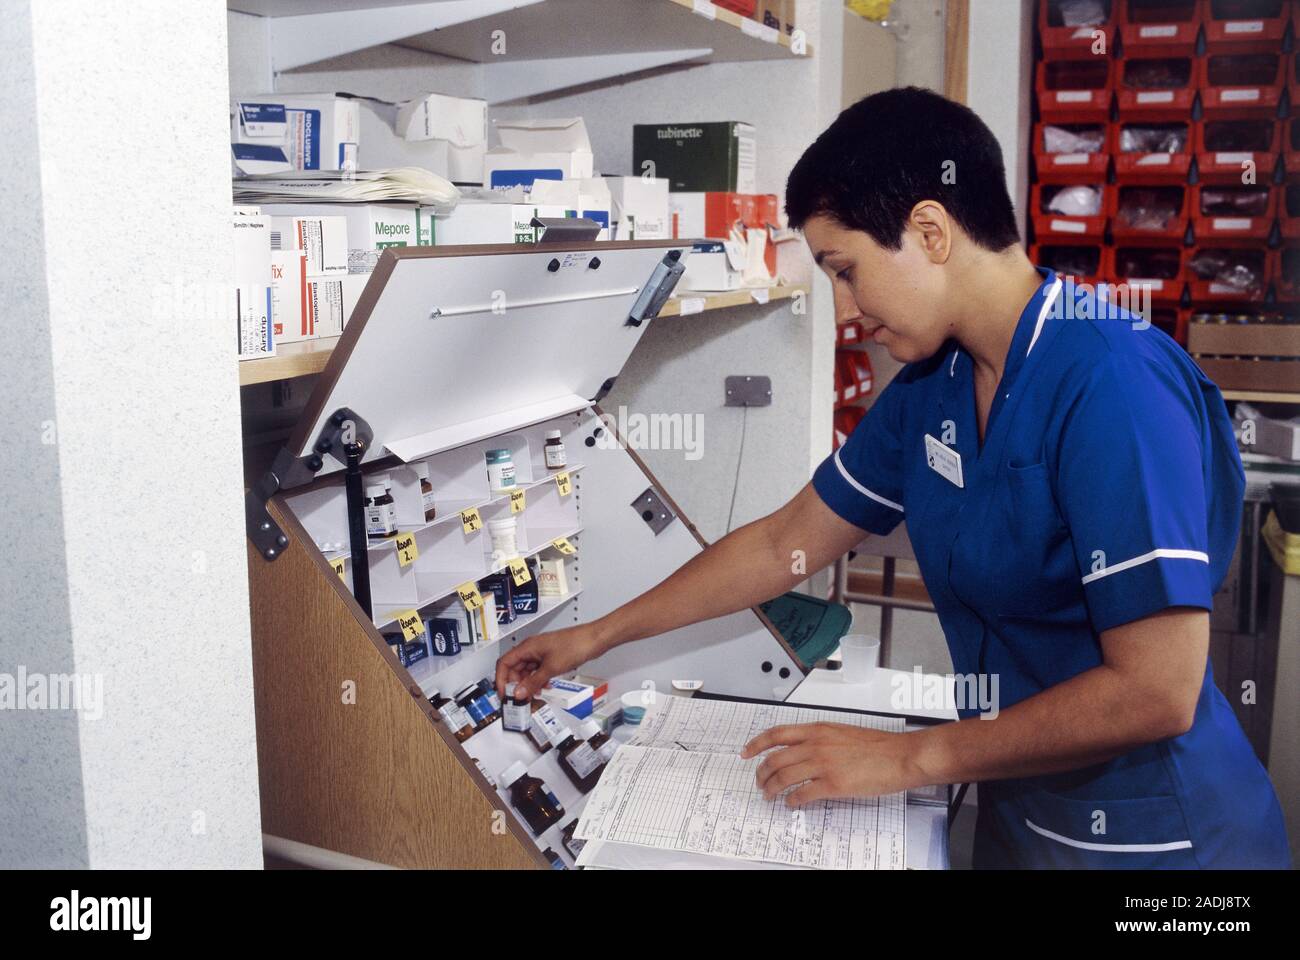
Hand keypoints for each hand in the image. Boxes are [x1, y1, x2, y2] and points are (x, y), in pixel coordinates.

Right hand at [495, 622, 607, 700]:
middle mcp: (532, 648)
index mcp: (527, 647)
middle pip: (515, 668)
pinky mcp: (550, 657)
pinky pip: (538, 670)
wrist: (594, 639)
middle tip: (520, 698)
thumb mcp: (550, 668)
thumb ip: (533, 682)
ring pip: (527, 670)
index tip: (504, 694)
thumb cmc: (574, 645)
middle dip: (516, 684)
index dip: (501, 680)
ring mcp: (541, 652)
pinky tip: (544, 687)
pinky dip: (538, 680)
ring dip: (528, 683)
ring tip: (533, 695)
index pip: (504, 663)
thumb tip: (519, 693)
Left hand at [740, 722, 925, 806]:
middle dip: (761, 773)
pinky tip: (791, 803)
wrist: (899, 756)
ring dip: (772, 789)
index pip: (776, 734)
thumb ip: (819, 739)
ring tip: (769, 796)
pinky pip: (802, 794)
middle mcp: (816, 745)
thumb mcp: (841, 732)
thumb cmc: (877, 746)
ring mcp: (823, 765)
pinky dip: (792, 800)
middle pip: (775, 759)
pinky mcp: (833, 784)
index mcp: (817, 730)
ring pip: (783, 777)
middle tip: (759, 782)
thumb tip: (802, 750)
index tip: (746, 752)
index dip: (756, 744)